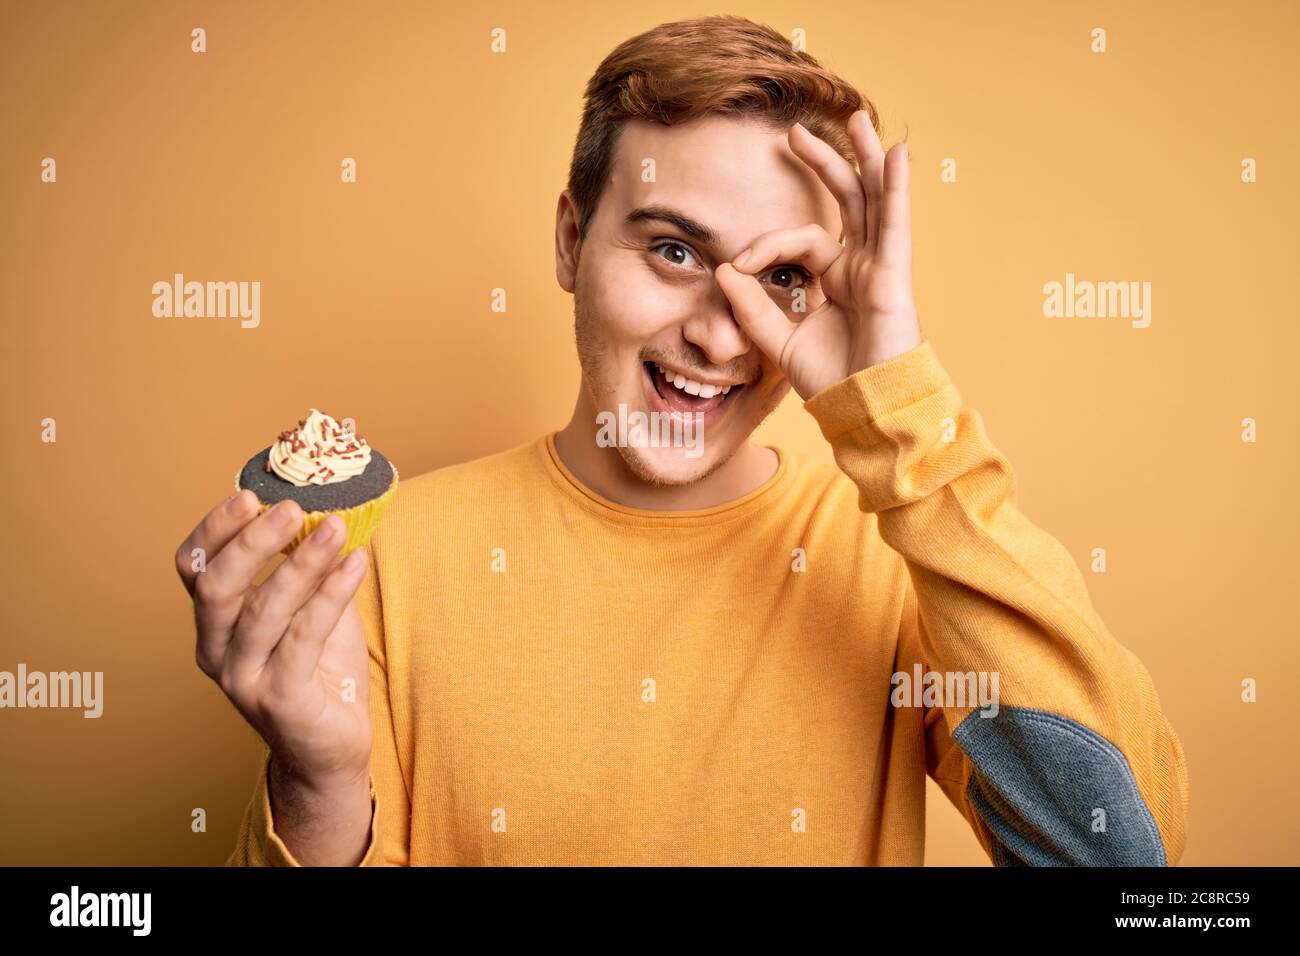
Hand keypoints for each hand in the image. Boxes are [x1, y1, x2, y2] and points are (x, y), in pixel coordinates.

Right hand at [175, 491, 372, 792]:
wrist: (331, 747)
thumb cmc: (319, 672)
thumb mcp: (308, 609)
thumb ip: (306, 568)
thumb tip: (329, 507)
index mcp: (214, 624)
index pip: (193, 568)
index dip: (215, 529)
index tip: (249, 494)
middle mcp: (216, 651)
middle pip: (215, 587)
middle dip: (251, 541)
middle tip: (290, 508)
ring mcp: (244, 679)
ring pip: (262, 610)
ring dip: (301, 562)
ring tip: (335, 528)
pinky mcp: (280, 699)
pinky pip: (303, 637)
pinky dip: (330, 594)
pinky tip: (355, 565)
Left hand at [716, 110, 922, 399]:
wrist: (865, 409)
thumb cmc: (832, 381)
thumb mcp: (779, 341)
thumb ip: (752, 307)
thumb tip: (722, 270)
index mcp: (835, 280)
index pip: (799, 241)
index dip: (765, 246)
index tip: (737, 265)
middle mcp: (859, 267)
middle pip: (844, 202)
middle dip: (822, 164)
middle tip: (794, 133)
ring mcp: (879, 267)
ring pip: (871, 201)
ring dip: (861, 158)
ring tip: (853, 118)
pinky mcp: (893, 274)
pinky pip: (894, 222)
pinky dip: (895, 187)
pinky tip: (895, 154)